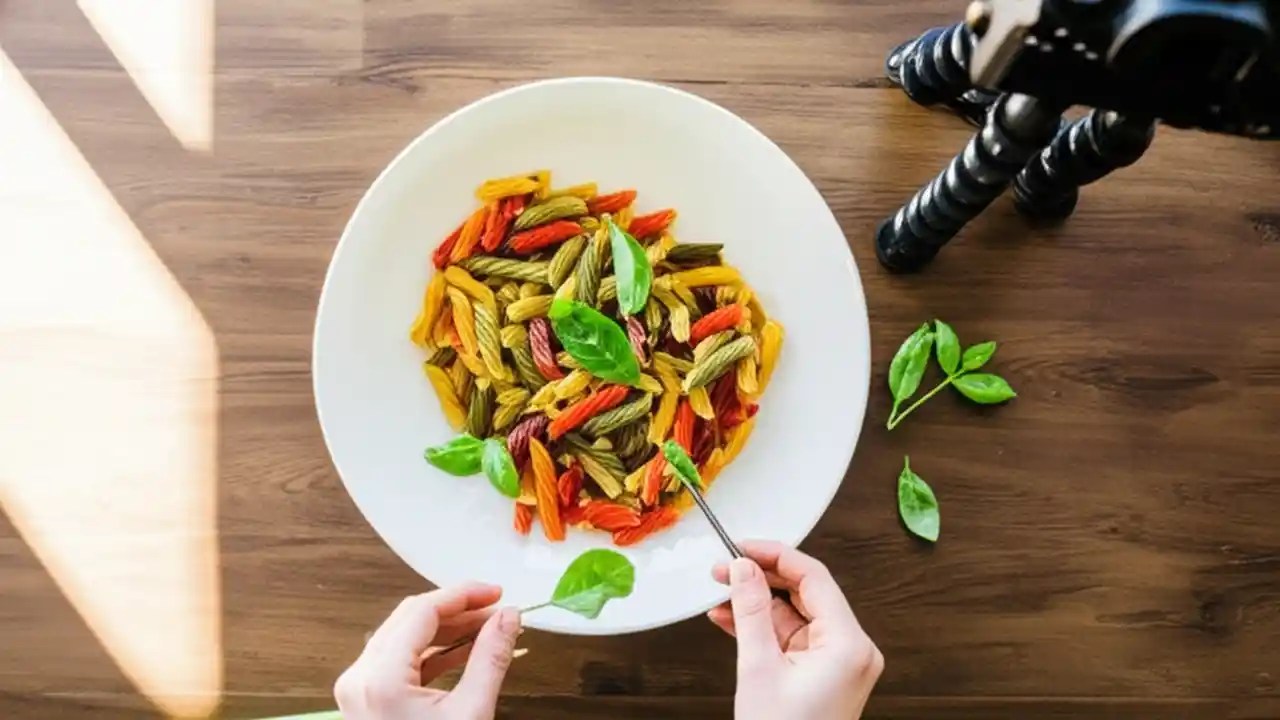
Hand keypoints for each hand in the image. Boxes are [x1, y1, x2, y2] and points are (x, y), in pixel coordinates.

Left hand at [335, 582, 519, 719]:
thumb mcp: (472, 714)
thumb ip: (491, 659)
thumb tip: (508, 618)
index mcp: (380, 679)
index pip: (422, 611)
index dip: (463, 595)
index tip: (496, 592)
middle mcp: (360, 679)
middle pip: (410, 620)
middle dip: (457, 610)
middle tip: (496, 608)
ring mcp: (358, 690)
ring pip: (405, 637)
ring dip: (447, 630)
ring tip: (488, 629)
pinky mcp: (366, 701)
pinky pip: (400, 661)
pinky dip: (433, 653)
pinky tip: (466, 651)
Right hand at [710, 541, 882, 719]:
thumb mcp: (758, 668)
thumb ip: (750, 611)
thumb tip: (743, 569)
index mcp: (849, 644)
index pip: (814, 577)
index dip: (775, 555)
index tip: (742, 546)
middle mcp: (852, 650)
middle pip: (806, 593)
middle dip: (761, 579)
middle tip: (725, 569)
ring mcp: (840, 663)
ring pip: (796, 615)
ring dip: (758, 604)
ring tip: (721, 596)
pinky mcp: (825, 675)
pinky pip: (794, 638)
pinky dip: (765, 629)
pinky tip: (732, 620)